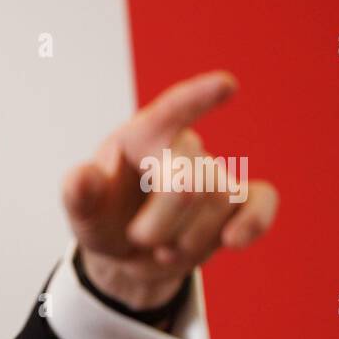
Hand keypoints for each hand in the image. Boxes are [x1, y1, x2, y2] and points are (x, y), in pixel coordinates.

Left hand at [61, 70, 278, 309]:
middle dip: (163, 222)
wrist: (129, 253)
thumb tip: (81, 177)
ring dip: (188, 240)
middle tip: (139, 239)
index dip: (197, 100)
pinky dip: (252, 223)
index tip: (227, 85)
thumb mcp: (82, 213)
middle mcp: (182, 147)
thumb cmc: (105, 219)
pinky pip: (259, 204)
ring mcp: (214, 174)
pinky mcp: (238, 203)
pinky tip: (234, 241)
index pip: (170, 114)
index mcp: (142, 137)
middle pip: (192, 180)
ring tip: (163, 249)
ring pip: (221, 202)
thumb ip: (78, 195)